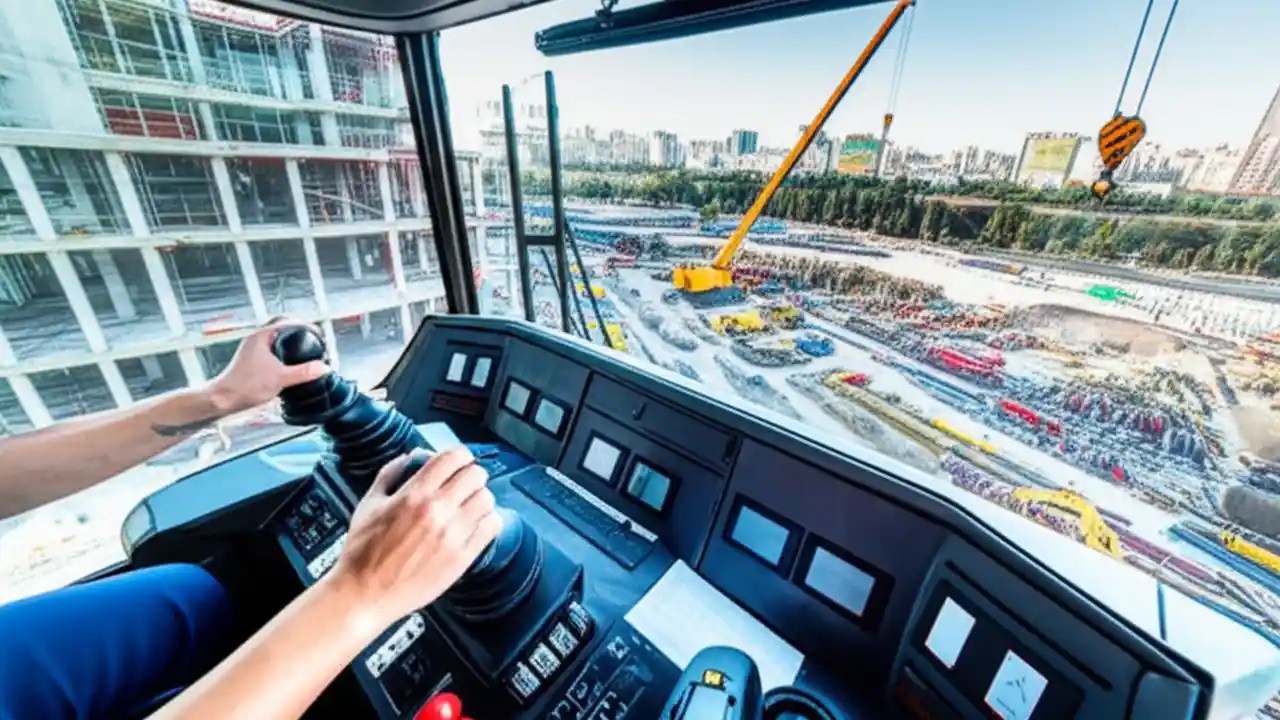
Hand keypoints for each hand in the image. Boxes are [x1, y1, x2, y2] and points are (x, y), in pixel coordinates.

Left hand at [207, 318, 328, 413]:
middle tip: (314, 342)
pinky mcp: (252, 361)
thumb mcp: (281, 378)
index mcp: (261, 336)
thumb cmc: (245, 386)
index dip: (305, 326)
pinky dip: (283, 354)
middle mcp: (256, 339)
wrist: (223, 399)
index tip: (317, 334)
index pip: (287, 321)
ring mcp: (253, 350)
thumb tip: (323, 368)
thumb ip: (304, 372)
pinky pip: (272, 351)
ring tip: (305, 354)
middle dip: (299, 334)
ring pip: (276, 341)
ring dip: (291, 345)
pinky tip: (291, 366)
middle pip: (282, 329)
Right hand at [330, 447, 501, 625]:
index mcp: (413, 494)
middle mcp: (436, 511)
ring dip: (480, 498)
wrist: (364, 594)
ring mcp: (452, 534)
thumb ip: (391, 473)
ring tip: (470, 505)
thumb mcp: (369, 503)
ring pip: (487, 499)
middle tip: (465, 484)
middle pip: (475, 475)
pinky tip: (475, 525)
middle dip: (471, 475)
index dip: (459, 456)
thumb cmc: (362, 552)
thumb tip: (413, 456)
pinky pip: (491, 527)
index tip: (459, 462)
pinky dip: (487, 521)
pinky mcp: (462, 557)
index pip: (453, 457)